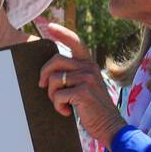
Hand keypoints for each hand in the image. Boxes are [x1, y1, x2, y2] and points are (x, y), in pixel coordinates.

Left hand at [38, 22, 125, 148]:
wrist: (108, 125)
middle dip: (44, 74)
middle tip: (42, 86)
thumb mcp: (86, 85)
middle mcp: (89, 67)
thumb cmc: (92, 107)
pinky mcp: (83, 92)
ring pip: (54, 79)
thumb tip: (49, 72)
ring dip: (52, 95)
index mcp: (89, 64)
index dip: (61, 33)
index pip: (75, 42)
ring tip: (62, 103)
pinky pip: (58, 95)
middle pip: (56, 60)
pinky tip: (67, 112)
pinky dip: (58, 106)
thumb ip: (74, 75)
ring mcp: (87, 78)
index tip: (49, 26)